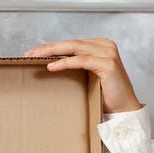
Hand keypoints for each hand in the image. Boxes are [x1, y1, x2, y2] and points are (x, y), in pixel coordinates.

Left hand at [24, 37, 141, 113]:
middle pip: (71, 43)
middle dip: (48, 47)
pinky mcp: (108, 64)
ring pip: (75, 48)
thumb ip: (76, 66)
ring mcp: (108, 53)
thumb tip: (50, 64)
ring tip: (36, 57)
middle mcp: (105, 46)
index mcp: (101, 46)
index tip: (34, 52)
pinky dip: (65, 62)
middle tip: (29, 53)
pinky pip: (81, 60)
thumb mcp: (88, 76)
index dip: (52, 47)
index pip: (72, 43)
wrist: (124, 109)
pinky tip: (52, 66)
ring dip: (53, 52)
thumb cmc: (105, 95)